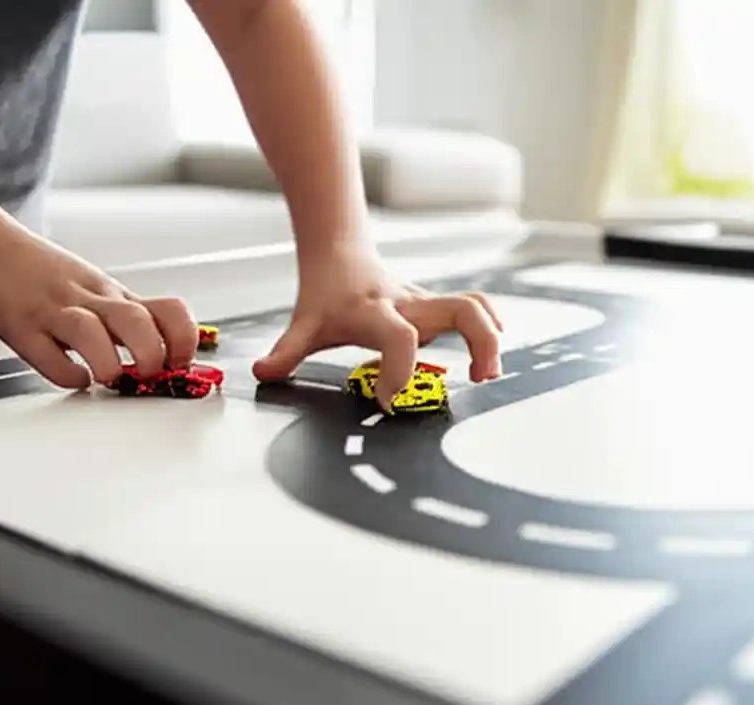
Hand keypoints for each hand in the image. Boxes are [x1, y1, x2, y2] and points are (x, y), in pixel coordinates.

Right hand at [0, 229, 198, 388]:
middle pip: (138, 321)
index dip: (185, 340)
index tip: (182, 362)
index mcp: (112, 294)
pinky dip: (66, 375)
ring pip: (93, 332)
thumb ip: (121, 317)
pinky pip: (46, 355)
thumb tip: (160, 352)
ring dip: (109, 363)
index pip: (169, 310)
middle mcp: (90, 300)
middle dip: (153, 355)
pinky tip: (73, 377)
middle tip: (148, 374)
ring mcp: (54, 310)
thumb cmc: (36, 270)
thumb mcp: (91, 287)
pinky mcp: (18, 324)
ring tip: (109, 376)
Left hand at [252, 247, 503, 408]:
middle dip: (479, 343)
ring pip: (474, 306)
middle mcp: (409, 305)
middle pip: (461, 310)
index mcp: (376, 312)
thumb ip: (287, 351)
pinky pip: (473, 311)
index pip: (400, 338)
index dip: (400, 370)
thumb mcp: (304, 323)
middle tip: (478, 378)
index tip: (388, 401)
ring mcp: (426, 304)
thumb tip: (263, 372)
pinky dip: (488, 331)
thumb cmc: (325, 293)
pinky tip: (487, 358)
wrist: (340, 254)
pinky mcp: (437, 308)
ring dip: (490, 339)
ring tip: (486, 374)